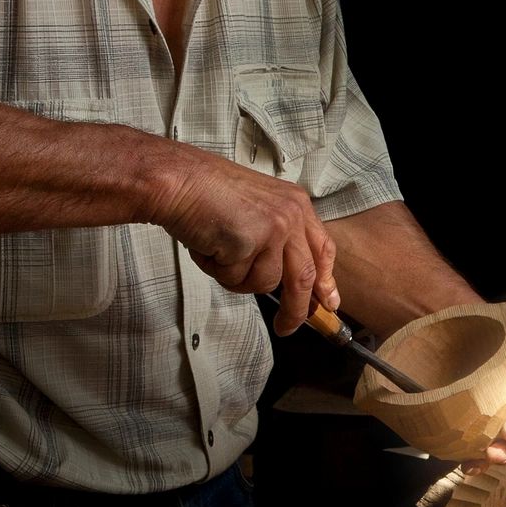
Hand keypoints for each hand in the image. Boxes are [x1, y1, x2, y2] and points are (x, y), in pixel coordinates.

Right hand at [148, 142, 338, 334]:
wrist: (177, 180)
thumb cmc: (206, 193)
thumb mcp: (257, 208)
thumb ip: (278, 237)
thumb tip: (286, 276)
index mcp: (297, 205)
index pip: (322, 249)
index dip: (325, 280)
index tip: (328, 303)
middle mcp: (291, 216)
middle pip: (303, 277)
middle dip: (296, 309)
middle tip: (286, 327)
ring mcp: (272, 229)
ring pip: (263, 282)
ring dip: (236, 276)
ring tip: (217, 248)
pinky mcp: (250, 242)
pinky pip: (235, 278)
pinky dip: (217, 270)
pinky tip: (208, 245)